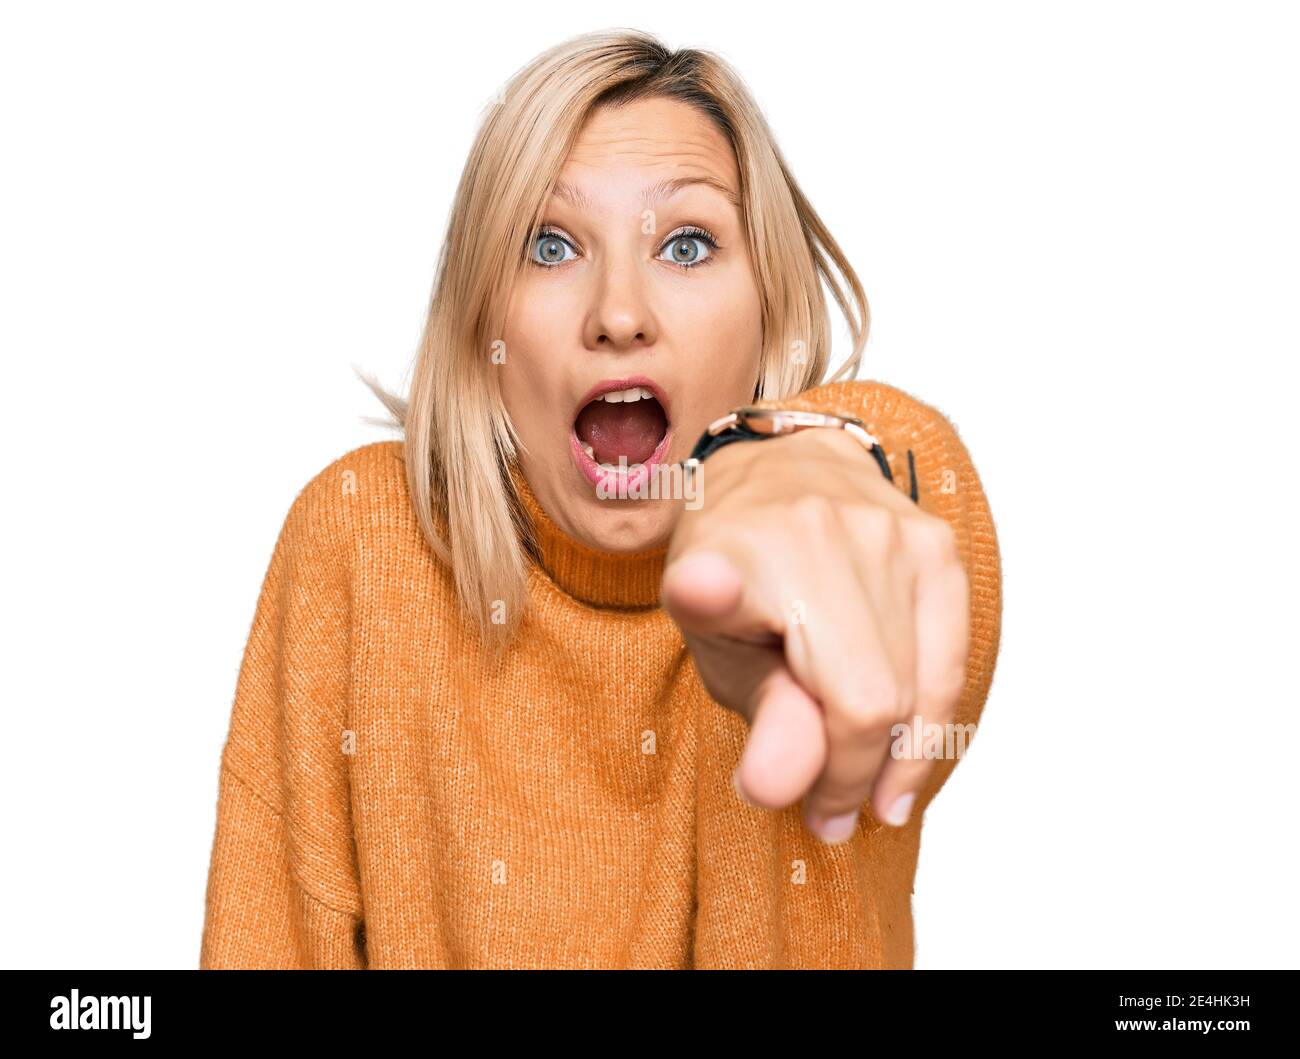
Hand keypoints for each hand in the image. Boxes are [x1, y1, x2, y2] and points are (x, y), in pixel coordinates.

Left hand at [661, 426, 969, 842]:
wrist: (778, 469)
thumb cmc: (733, 571)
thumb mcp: (711, 646)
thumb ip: (759, 715)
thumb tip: (780, 790)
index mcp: (743, 560)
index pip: (814, 689)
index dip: (814, 759)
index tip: (790, 802)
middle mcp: (822, 533)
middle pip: (875, 701)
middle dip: (852, 776)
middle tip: (827, 812)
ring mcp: (893, 533)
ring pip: (919, 689)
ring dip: (893, 759)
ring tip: (862, 798)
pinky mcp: (938, 545)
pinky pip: (951, 661)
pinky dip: (929, 725)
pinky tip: (902, 771)